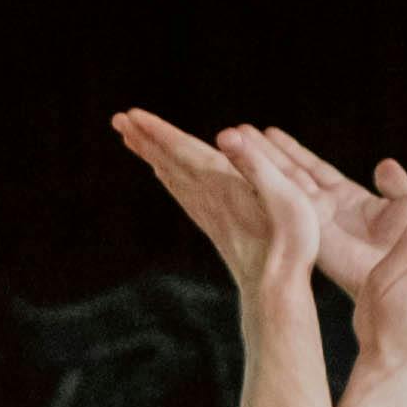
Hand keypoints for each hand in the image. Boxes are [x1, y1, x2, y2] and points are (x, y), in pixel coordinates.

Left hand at [113, 111, 326, 301]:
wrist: (276, 292)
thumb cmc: (288, 244)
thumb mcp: (284, 196)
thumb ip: (254, 164)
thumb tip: (224, 134)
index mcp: (222, 184)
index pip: (182, 150)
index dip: (157, 131)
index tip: (131, 115)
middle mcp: (208, 197)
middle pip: (169, 162)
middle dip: (145, 139)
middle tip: (118, 120)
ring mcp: (209, 214)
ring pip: (172, 178)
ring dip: (153, 156)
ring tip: (134, 140)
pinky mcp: (215, 227)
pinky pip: (184, 195)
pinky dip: (169, 179)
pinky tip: (166, 176)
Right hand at [242, 126, 406, 299]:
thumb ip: (395, 186)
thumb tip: (383, 166)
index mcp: (347, 200)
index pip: (313, 170)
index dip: (292, 151)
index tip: (269, 133)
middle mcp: (325, 208)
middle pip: (289, 172)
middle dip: (265, 152)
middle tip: (238, 130)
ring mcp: (314, 218)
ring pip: (281, 181)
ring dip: (256, 158)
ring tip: (232, 137)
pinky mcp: (310, 226)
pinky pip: (284, 196)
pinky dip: (262, 177)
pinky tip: (242, 162)